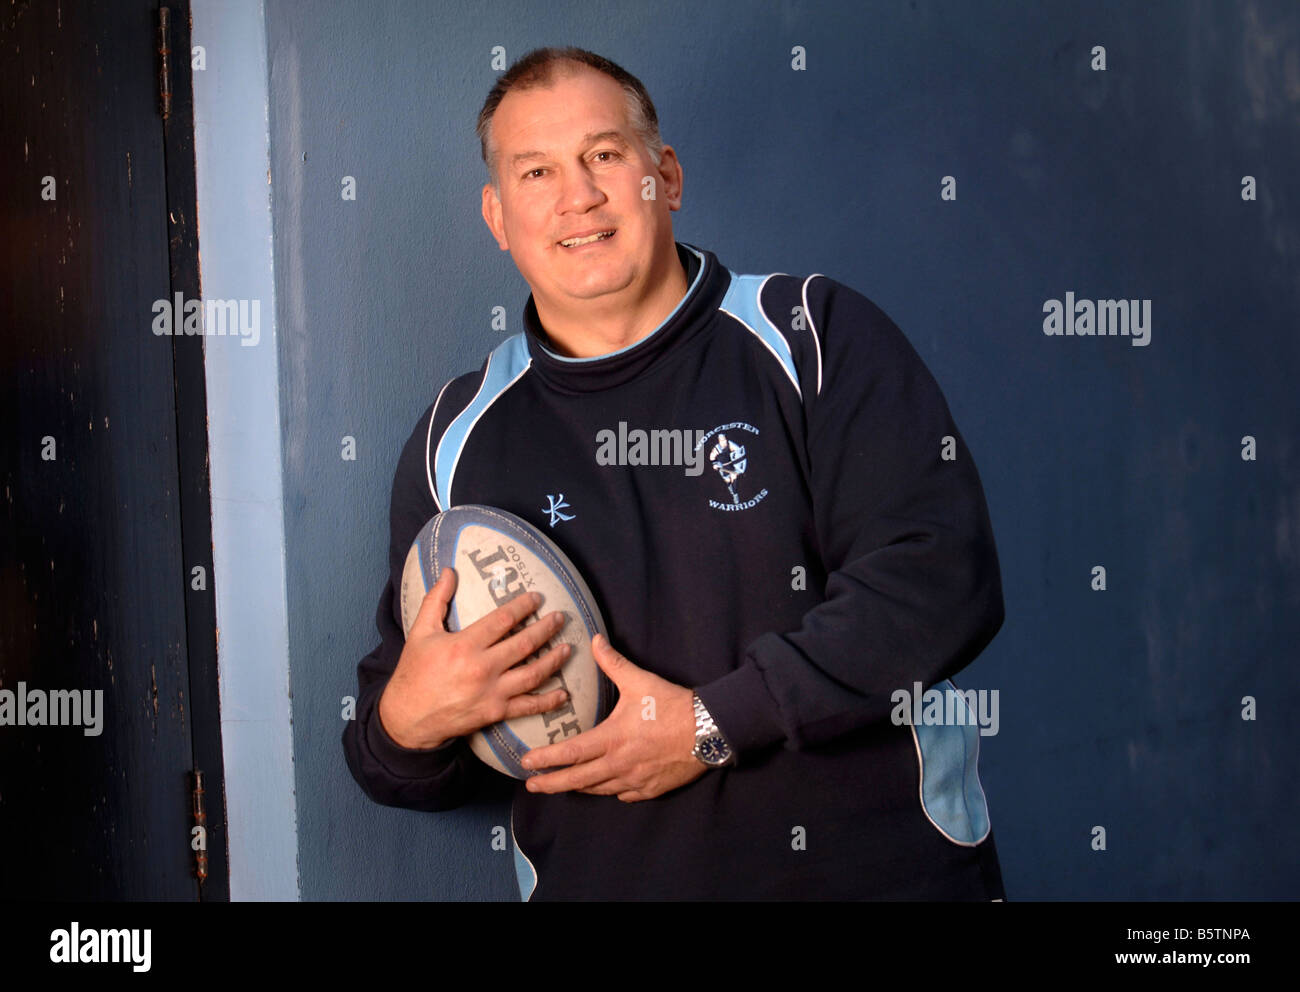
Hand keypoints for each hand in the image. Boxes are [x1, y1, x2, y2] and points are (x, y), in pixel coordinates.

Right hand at [377, 567, 572, 749]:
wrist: (407, 718)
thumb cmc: (414, 672)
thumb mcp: (420, 632)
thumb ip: (436, 600)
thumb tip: (449, 572)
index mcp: (465, 645)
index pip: (503, 619)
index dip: (524, 606)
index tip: (537, 598)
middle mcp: (482, 668)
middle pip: (524, 644)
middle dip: (546, 629)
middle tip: (560, 618)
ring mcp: (492, 692)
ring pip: (533, 673)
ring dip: (554, 660)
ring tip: (567, 648)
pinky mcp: (495, 713)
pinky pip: (528, 706)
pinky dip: (548, 701)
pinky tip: (563, 693)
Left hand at [520, 634, 708, 801]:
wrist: (710, 729)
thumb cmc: (673, 705)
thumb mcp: (640, 680)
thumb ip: (612, 662)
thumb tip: (594, 640)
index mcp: (612, 739)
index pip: (570, 754)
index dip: (546, 759)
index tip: (527, 763)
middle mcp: (619, 764)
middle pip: (577, 781)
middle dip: (551, 783)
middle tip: (532, 785)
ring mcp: (635, 780)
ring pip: (598, 789)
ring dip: (577, 788)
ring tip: (562, 786)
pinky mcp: (651, 789)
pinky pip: (623, 795)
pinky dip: (609, 791)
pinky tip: (604, 787)